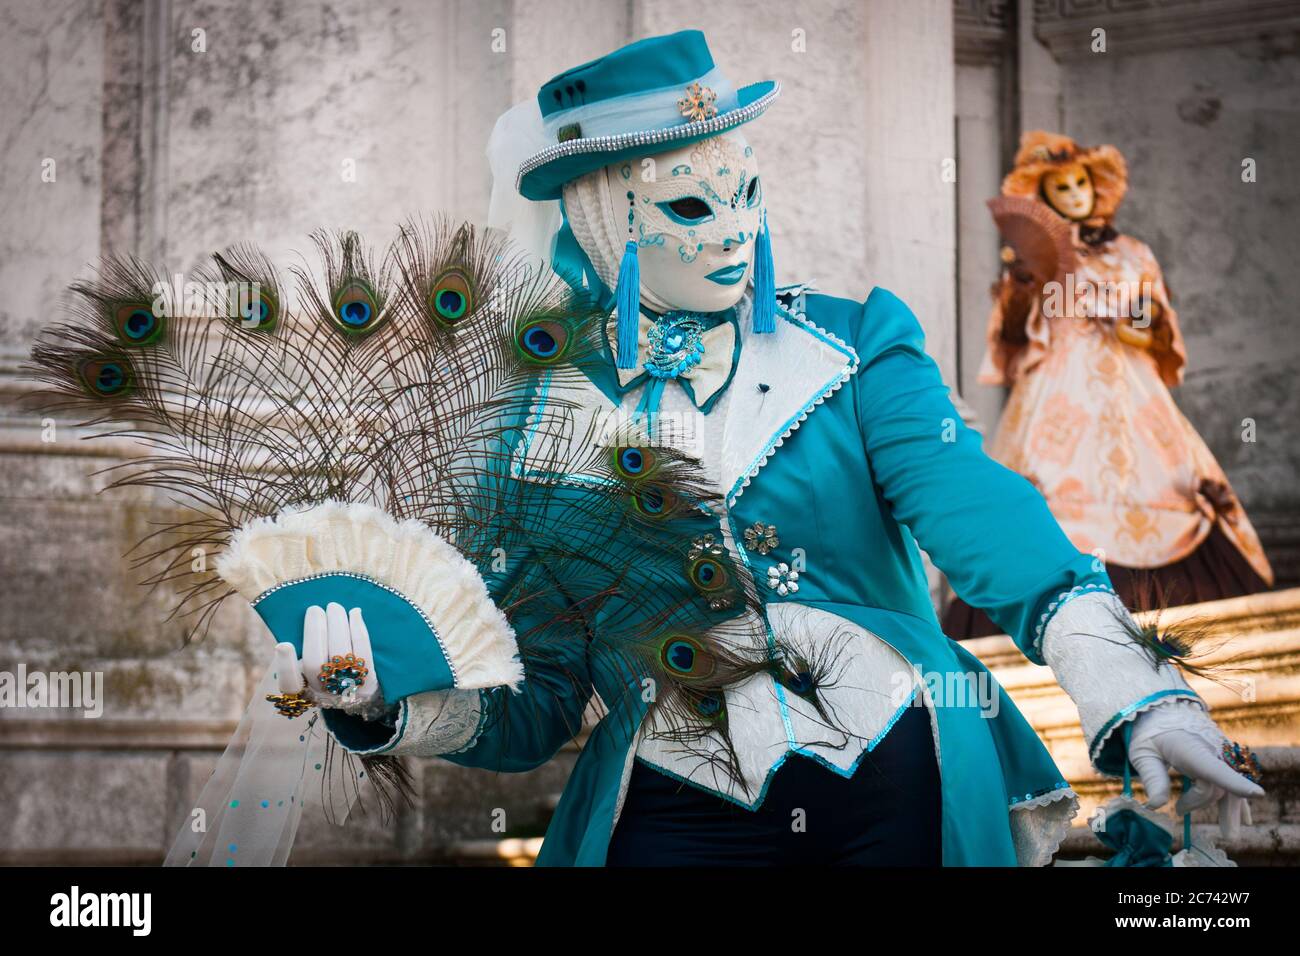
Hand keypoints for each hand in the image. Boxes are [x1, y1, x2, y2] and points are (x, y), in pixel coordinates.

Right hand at [272, 602, 378, 709]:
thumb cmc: (323, 670)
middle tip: (315, 609)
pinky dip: (358, 631)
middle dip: (315, 632)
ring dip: (337, 626)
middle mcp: (322, 695)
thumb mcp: (303, 667)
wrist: (356, 688)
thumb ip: (295, 654)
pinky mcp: (368, 684)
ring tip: (333, 606)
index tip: (285, 645)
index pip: (289, 685)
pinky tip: (355, 612)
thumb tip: (290, 634)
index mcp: (301, 693)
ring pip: (339, 656)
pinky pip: (364, 655)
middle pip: (315, 664)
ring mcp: (347, 691)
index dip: (286, 666)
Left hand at [1128, 700, 1263, 840]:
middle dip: (1212, 807)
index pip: (1214, 768)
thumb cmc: (1150, 731)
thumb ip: (1152, 778)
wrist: (1163, 708)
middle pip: (1218, 786)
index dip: (1234, 782)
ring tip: (1230, 834)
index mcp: (1191, 747)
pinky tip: (1243, 818)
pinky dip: (1237, 799)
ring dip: (1231, 811)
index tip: (1257, 794)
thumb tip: (1155, 806)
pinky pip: (1233, 781)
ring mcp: (1221, 753)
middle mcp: (1212, 750)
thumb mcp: (1142, 752)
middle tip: (1211, 827)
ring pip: (1230, 786)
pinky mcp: (1223, 757)